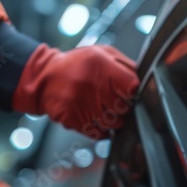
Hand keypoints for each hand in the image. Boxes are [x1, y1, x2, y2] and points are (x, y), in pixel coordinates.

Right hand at [12, 44, 138, 138]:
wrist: (43, 78)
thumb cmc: (75, 64)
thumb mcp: (100, 53)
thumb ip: (123, 64)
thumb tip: (143, 78)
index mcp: (101, 66)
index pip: (132, 87)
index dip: (133, 93)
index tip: (129, 93)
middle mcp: (93, 86)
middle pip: (124, 109)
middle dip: (124, 107)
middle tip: (115, 101)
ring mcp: (83, 105)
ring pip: (113, 124)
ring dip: (113, 120)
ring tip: (103, 108)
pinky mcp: (74, 120)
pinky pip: (99, 133)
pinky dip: (102, 129)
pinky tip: (95, 118)